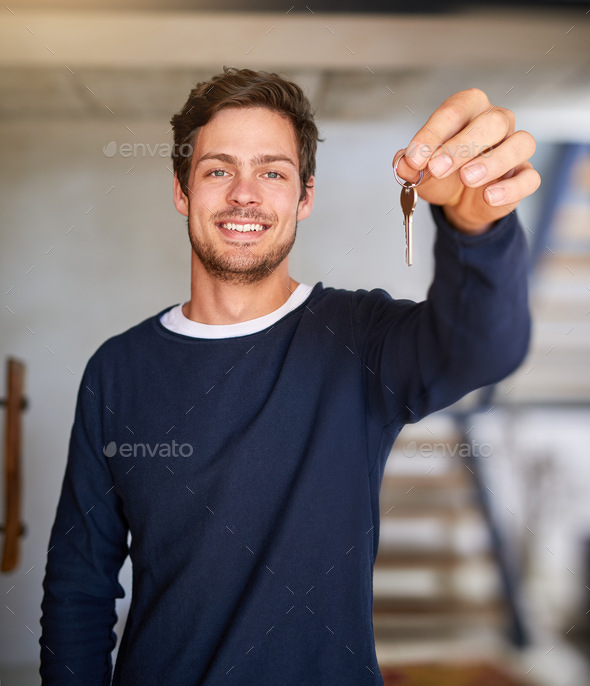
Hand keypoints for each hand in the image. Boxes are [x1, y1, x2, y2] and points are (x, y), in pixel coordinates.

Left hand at [393, 88, 540, 233]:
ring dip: (492, 162)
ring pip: (520, 144)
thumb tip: (402, 164)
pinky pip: (529, 178)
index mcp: (469, 110)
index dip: (433, 133)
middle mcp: (497, 122)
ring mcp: (515, 148)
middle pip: (492, 122)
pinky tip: (488, 196)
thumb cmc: (443, 174)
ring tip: (467, 178)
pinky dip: (511, 188)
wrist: (459, 201)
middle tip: (437, 167)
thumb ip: (410, 166)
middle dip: (461, 145)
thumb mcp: (420, 171)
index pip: (455, 110)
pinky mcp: (524, 176)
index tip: (414, 157)